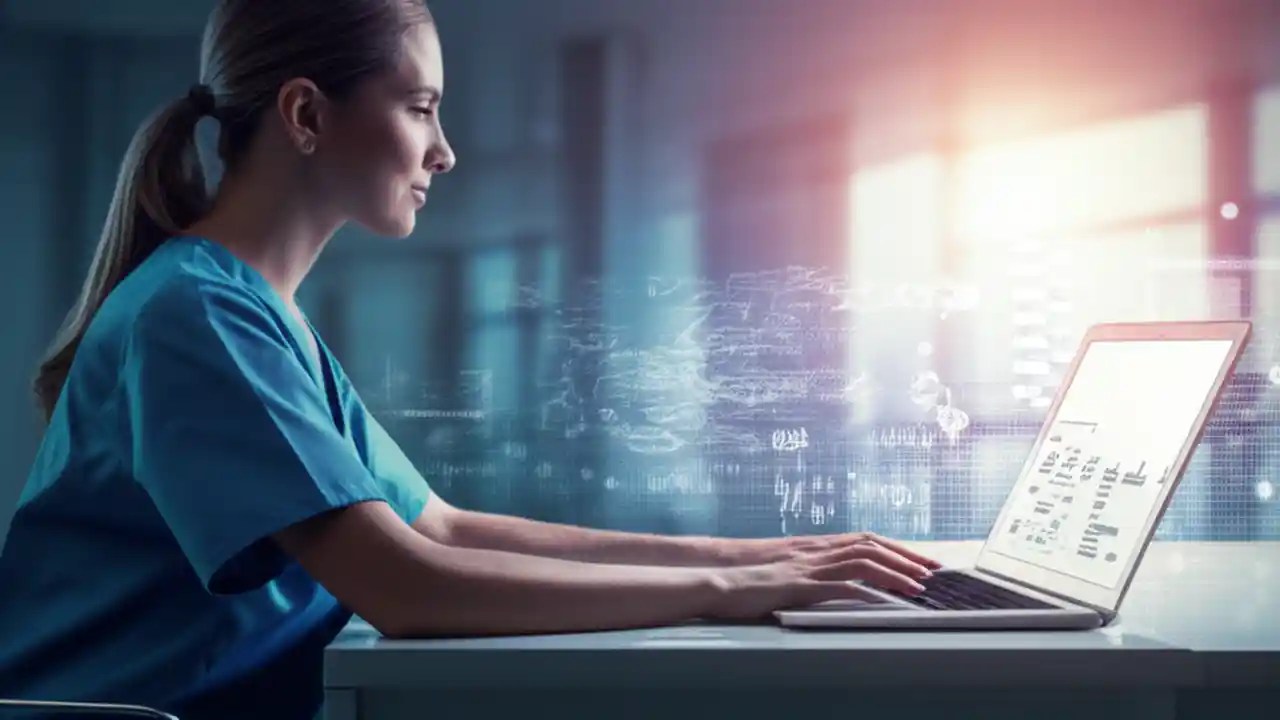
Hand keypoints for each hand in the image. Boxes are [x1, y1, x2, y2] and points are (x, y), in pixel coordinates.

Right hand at [703, 542, 931, 620]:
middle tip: (932, 571)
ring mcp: (808, 566)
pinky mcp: (798, 585)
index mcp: (816, 545)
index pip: (866, 540)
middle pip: (870, 546)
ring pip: (860, 562)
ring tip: (916, 587)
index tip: (921, 560)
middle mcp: (817, 550)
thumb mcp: (790, 564)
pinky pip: (836, 587)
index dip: (897, 548)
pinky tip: (880, 601)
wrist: (722, 575)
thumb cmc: (752, 573)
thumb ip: (815, 566)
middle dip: (905, 557)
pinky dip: (862, 592)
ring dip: (892, 573)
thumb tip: (841, 576)